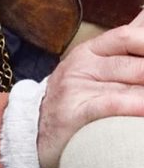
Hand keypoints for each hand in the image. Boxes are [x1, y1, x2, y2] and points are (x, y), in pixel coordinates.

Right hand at [37, 9, 143, 167]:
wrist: (35, 131)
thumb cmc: (78, 99)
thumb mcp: (95, 67)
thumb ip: (124, 44)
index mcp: (90, 51)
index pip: (126, 36)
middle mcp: (82, 64)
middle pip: (132, 63)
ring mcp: (77, 87)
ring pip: (128, 83)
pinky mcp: (75, 111)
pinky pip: (111, 104)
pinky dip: (133, 104)